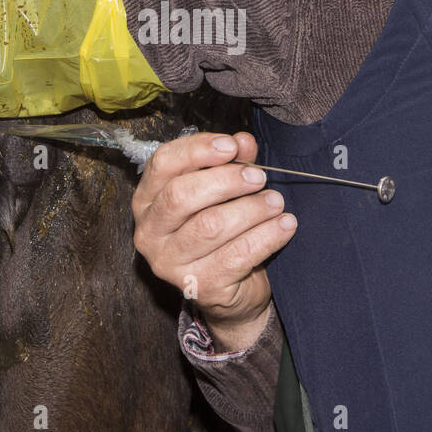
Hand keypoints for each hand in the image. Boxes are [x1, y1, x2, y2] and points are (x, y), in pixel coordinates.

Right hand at [133, 131, 296, 351]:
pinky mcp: (198, 286)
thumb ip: (231, 162)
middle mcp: (150, 232)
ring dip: (251, 209)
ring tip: (275, 201)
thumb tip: (243, 142)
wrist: (231, 290)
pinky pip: (237, 255)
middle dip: (226, 181)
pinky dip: (266, 236)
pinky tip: (284, 225)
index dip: (197, 149)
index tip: (231, 145)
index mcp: (147, 200)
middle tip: (259, 177)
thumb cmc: (221, 230)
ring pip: (210, 226)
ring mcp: (170, 263)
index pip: (162, 163)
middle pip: (181, 196)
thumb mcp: (223, 190)